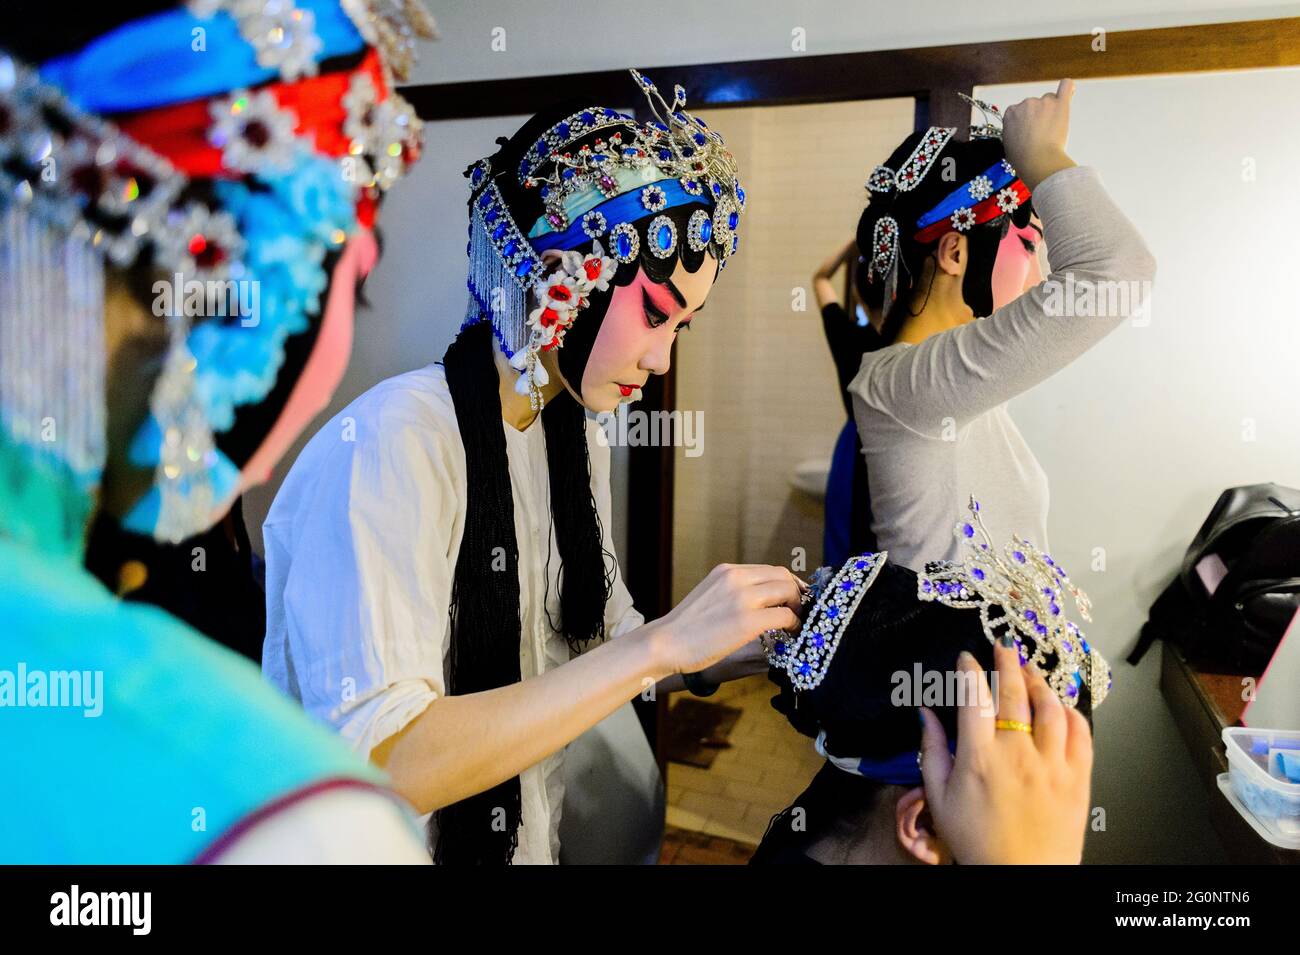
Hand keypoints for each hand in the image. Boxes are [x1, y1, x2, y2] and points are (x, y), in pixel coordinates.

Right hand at [652, 564, 802, 675]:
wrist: (666, 643)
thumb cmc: (686, 628)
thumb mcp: (710, 596)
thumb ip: (733, 592)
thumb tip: (760, 601)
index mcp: (727, 571)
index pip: (770, 569)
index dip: (787, 584)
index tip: (792, 599)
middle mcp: (736, 578)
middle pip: (783, 576)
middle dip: (796, 593)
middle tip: (798, 611)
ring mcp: (743, 598)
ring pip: (788, 591)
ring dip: (797, 607)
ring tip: (794, 623)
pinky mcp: (748, 621)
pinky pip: (785, 616)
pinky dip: (793, 624)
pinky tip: (789, 633)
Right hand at [918, 639, 1093, 863]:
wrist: (1022, 876)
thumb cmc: (974, 838)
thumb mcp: (939, 797)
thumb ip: (932, 750)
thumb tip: (926, 712)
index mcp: (979, 757)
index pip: (975, 696)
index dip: (970, 670)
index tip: (966, 658)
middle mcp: (1018, 753)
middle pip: (1015, 691)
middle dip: (1007, 662)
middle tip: (1002, 647)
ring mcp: (1052, 764)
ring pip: (1051, 706)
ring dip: (1039, 682)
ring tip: (1030, 670)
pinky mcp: (1078, 777)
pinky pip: (1080, 733)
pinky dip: (1071, 713)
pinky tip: (1060, 706)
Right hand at [1001, 79, 1077, 191]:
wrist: (1038, 161)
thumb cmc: (1023, 158)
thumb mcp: (1007, 144)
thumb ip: (1013, 131)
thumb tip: (1020, 131)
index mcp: (1011, 113)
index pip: (1019, 111)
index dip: (1025, 121)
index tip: (1028, 131)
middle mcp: (1026, 104)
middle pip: (1034, 104)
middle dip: (1038, 117)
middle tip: (1042, 133)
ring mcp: (1043, 102)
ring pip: (1049, 100)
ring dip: (1051, 110)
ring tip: (1053, 128)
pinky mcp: (1060, 104)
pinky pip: (1065, 86)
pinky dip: (1067, 88)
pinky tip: (1069, 92)